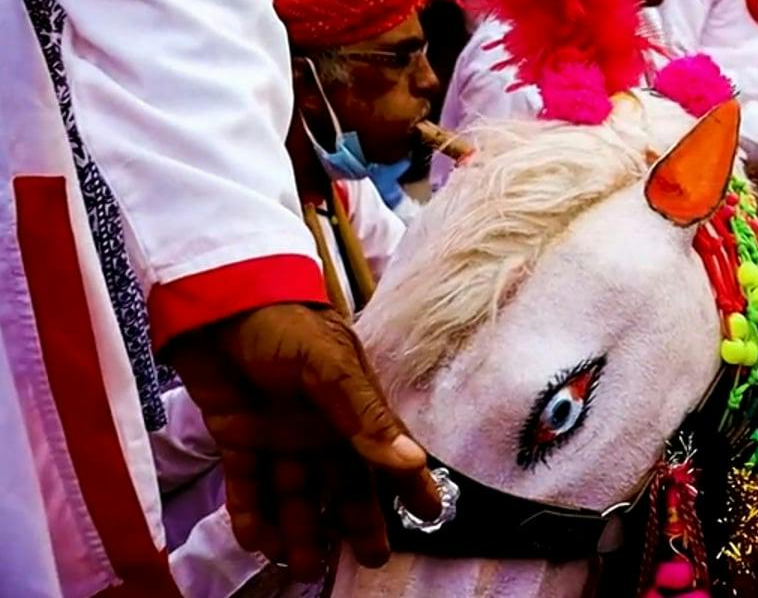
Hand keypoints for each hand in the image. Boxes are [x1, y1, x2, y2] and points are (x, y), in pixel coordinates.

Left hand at [167, 303, 439, 580]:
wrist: (215, 302)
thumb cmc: (282, 322)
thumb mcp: (329, 364)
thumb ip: (364, 414)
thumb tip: (409, 461)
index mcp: (350, 403)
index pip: (385, 451)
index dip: (408, 482)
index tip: (429, 515)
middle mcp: (318, 423)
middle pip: (342, 481)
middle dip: (355, 520)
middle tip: (369, 558)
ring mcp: (278, 432)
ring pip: (293, 491)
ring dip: (299, 529)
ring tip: (303, 568)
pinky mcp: (238, 436)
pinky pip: (247, 483)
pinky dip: (251, 512)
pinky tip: (258, 542)